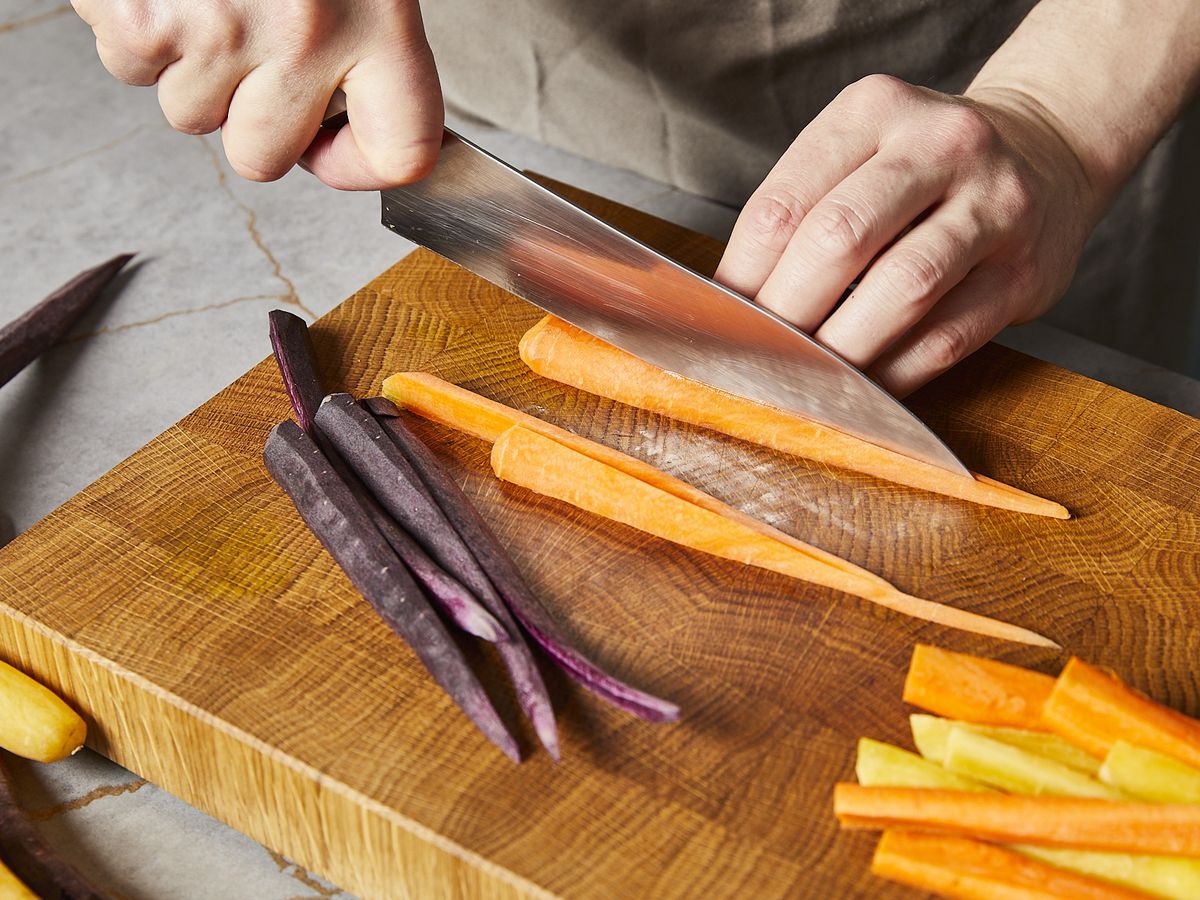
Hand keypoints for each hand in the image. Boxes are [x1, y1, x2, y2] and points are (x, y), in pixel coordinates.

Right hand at [72, 0, 442, 188]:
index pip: (402, 151)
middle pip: (264, 156)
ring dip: (187, 64)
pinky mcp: (146, 17)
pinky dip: (135, 29)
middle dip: (245, 117)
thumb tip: (333, 134)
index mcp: (380, 16)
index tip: (333, 146)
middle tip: (245, 48)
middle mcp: (308, 32)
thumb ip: (360, 43)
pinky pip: (130, 66)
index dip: (360, 165)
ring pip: (189, 115)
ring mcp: (222, 28)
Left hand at [714, 75, 1099, 395]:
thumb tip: (735, 307)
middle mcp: (941, 145)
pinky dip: (896, 374)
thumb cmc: (921, 170)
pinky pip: (948, 336)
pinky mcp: (1026, 271)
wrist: (1044, 153)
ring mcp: (995, 206)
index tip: (721, 321)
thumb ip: (802, 214)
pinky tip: (863, 392)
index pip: (784, 204)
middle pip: (839, 239)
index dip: (741, 276)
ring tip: (805, 381)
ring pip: (902, 288)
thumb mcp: (859, 154)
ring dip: (842, 349)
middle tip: (758, 357)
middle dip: (786, 314)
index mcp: (873, 111)